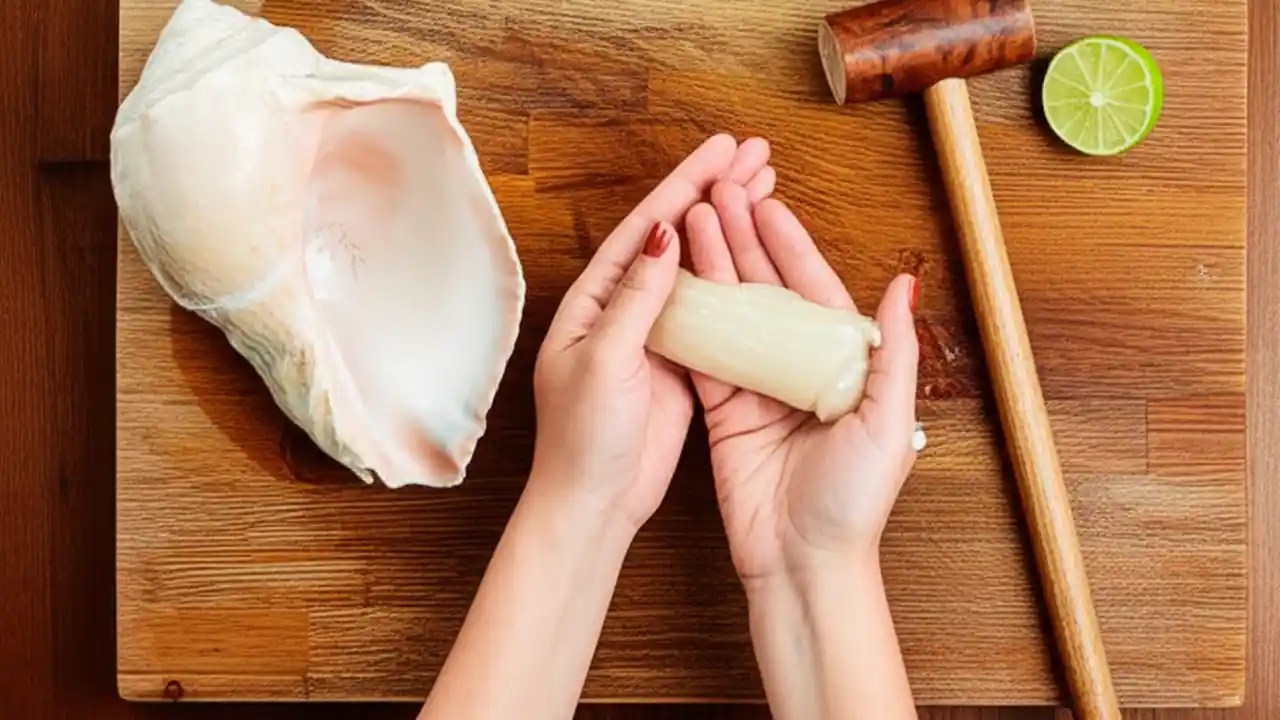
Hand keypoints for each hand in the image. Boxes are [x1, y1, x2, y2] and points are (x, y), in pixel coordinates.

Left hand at [529, 135, 776, 530]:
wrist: (594, 503)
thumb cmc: (583, 437)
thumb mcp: (606, 359)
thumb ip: (638, 298)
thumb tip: (664, 234)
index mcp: (595, 301)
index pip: (645, 227)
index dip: (686, 185)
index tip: (724, 150)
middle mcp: (623, 309)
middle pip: (676, 237)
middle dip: (716, 192)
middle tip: (759, 154)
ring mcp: (654, 337)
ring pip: (700, 270)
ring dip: (732, 230)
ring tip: (769, 189)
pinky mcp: (680, 366)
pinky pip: (713, 314)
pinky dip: (737, 283)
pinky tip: (765, 260)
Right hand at [683, 186, 919, 583]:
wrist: (804, 564)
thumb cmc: (854, 502)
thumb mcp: (887, 422)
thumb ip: (893, 351)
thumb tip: (905, 281)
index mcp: (843, 364)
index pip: (812, 288)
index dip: (788, 244)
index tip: (764, 202)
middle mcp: (800, 368)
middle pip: (767, 291)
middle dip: (741, 241)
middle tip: (716, 196)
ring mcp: (760, 388)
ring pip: (732, 314)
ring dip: (712, 269)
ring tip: (689, 224)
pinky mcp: (724, 413)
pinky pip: (704, 357)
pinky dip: (689, 322)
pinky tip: (672, 284)